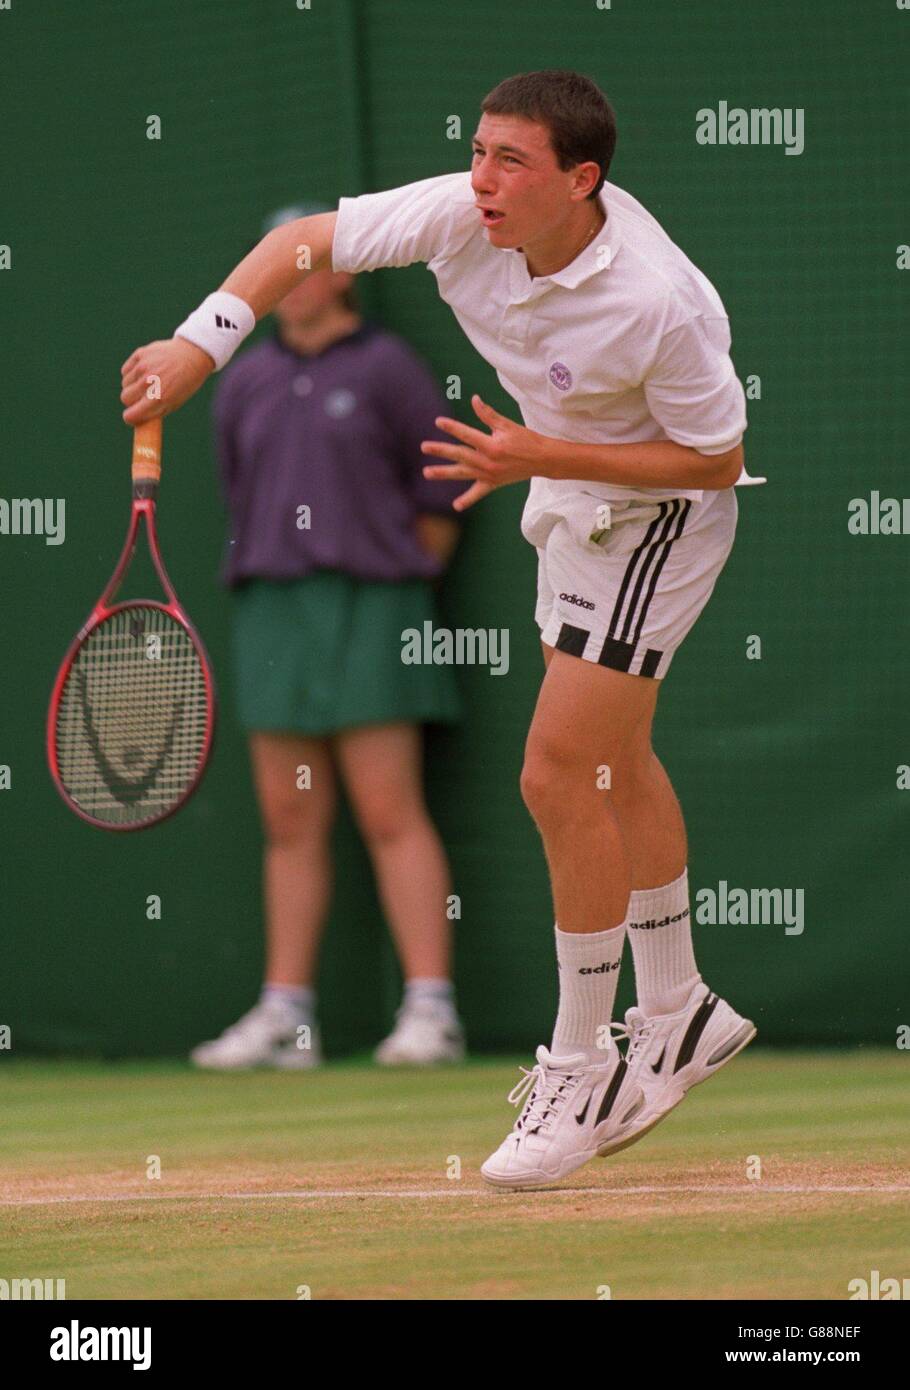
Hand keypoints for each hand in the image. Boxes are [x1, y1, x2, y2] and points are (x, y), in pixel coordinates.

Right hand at [120, 337, 214, 424]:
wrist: (192, 355)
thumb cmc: (184, 383)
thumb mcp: (174, 402)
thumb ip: (154, 411)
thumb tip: (135, 419)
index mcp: (159, 398)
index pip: (131, 415)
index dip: (130, 417)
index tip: (132, 416)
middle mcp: (149, 382)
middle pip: (125, 398)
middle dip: (131, 401)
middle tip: (141, 398)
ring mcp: (143, 367)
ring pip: (125, 384)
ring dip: (132, 385)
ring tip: (147, 382)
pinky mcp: (140, 355)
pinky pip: (125, 370)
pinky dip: (132, 373)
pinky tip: (145, 371)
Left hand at [421, 395, 549, 510]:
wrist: (542, 460)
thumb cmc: (526, 439)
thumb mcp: (507, 425)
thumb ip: (488, 414)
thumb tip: (474, 399)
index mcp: (492, 445)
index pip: (467, 435)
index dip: (452, 427)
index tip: (438, 422)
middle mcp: (488, 462)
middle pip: (460, 455)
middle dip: (441, 450)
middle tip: (424, 447)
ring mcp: (489, 474)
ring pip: (462, 473)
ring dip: (444, 473)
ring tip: (426, 473)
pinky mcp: (493, 483)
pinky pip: (478, 493)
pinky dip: (467, 499)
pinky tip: (456, 506)